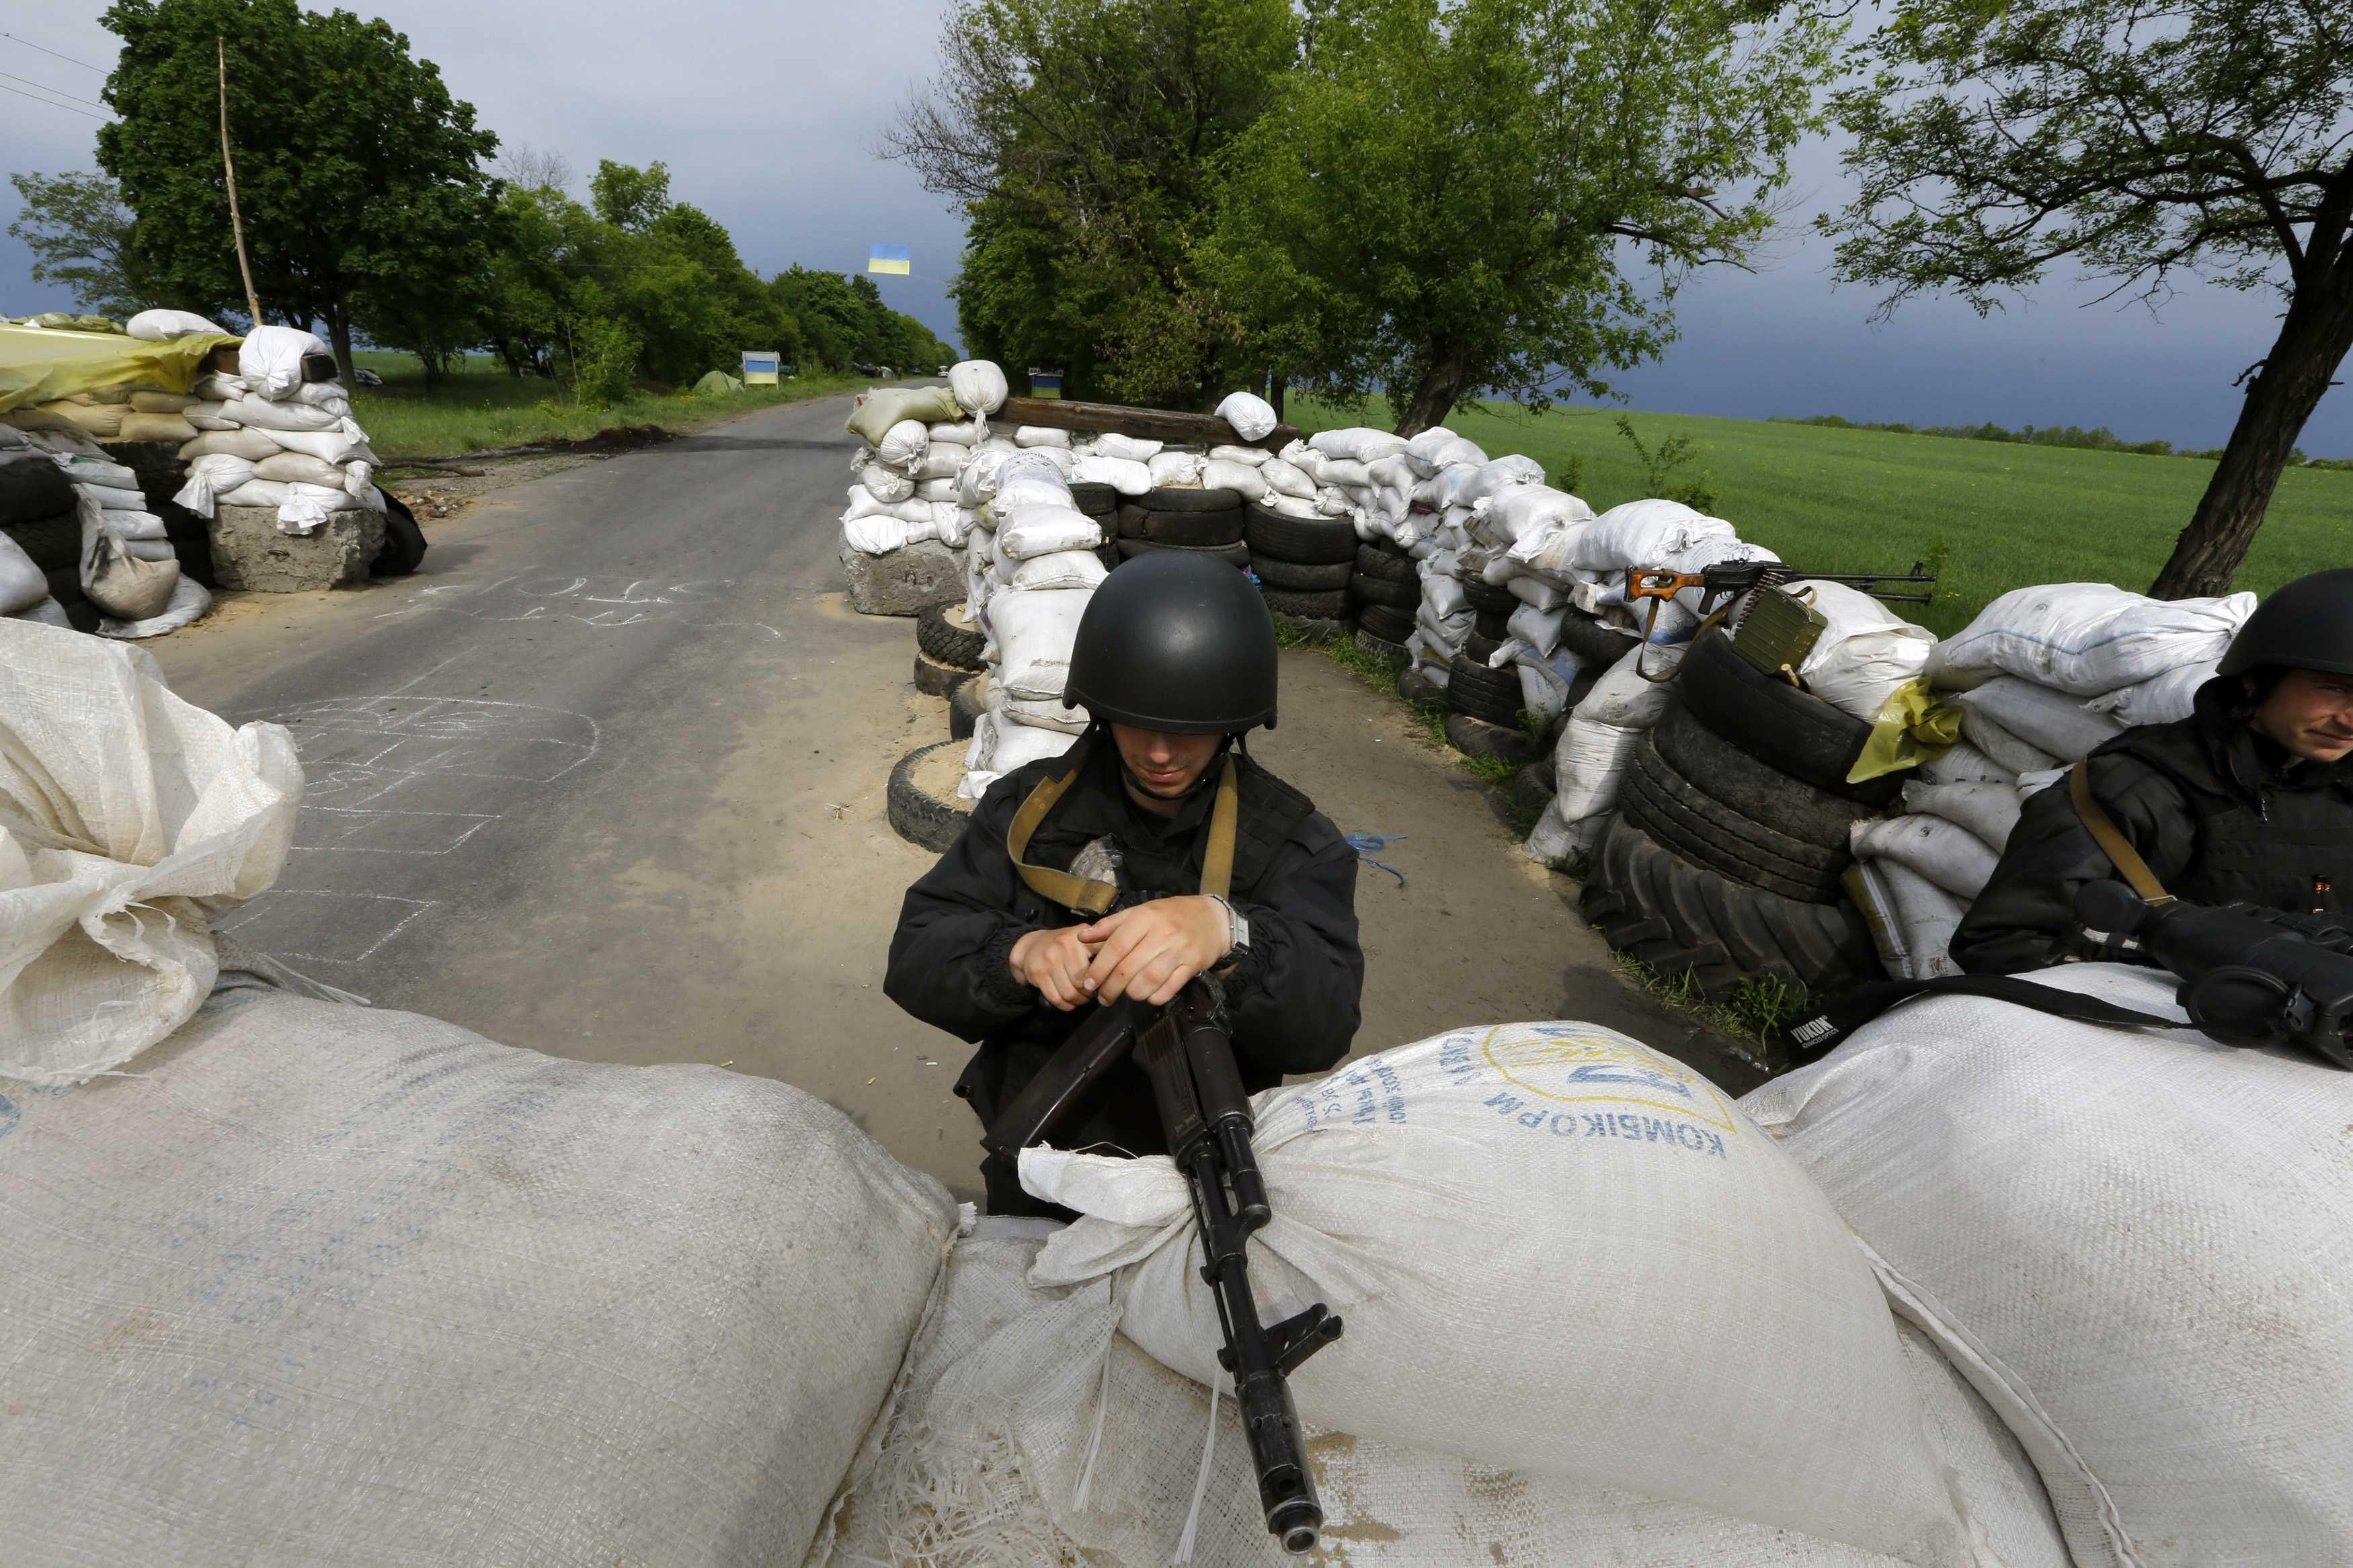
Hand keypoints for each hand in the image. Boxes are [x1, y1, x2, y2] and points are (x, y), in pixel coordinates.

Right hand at [1010, 924, 1100, 1010]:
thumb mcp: (1084, 939)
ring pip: (1070, 993)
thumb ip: (1101, 948)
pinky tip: (1069, 1002)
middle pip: (1084, 983)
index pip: (1102, 956)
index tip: (1109, 981)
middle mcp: (1064, 945)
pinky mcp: (1038, 973)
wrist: (1031, 945)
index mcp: (1082, 937)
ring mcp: (1049, 959)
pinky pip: (1056, 998)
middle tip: (1091, 994)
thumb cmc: (1064, 946)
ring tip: (1081, 998)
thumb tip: (1121, 966)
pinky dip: (1065, 1005)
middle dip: (1089, 993)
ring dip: (1078, 1001)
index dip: (1108, 974)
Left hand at [1077, 897, 1231, 1007]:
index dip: (1099, 968)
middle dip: (1111, 988)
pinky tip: (1148, 995)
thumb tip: (1082, 937)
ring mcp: (1179, 950)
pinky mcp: (1193, 965)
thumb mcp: (1140, 912)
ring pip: (1148, 982)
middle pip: (1128, 968)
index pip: (1116, 947)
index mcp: (1145, 917)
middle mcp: (1162, 933)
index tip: (1089, 983)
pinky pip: (1168, 990)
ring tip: (1126, 994)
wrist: (1213, 919)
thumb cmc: (1170, 915)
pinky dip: (1154, 997)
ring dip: (1132, 994)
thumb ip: (1110, 925)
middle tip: (1103, 998)